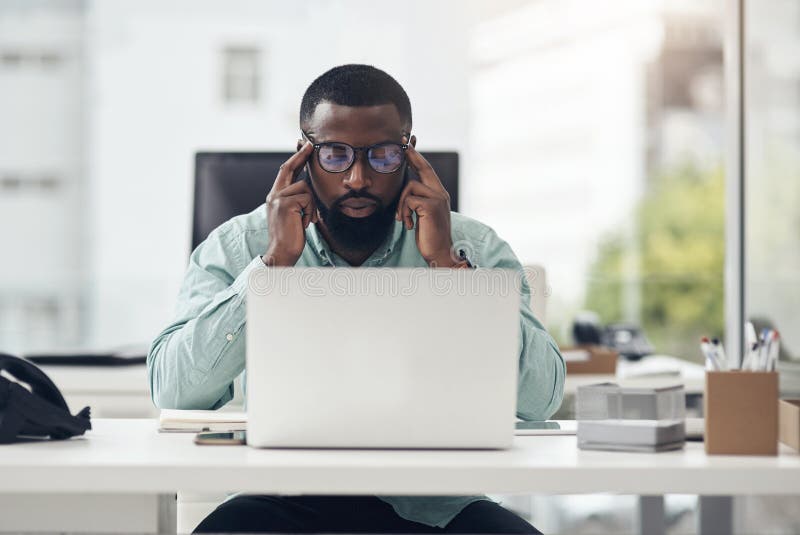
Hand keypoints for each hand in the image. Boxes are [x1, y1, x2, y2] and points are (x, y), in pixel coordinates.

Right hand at [262, 142, 316, 266]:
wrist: (282, 252)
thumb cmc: (291, 237)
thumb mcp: (293, 214)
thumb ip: (297, 200)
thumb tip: (309, 187)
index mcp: (275, 196)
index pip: (285, 172)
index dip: (295, 159)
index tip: (304, 147)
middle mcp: (273, 194)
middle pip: (289, 168)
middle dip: (301, 155)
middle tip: (310, 144)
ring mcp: (278, 198)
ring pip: (306, 188)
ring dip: (312, 206)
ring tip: (307, 220)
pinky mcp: (285, 204)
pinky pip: (308, 199)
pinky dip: (311, 212)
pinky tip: (305, 223)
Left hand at [396, 137, 456, 266]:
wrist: (439, 252)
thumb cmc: (429, 235)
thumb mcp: (422, 214)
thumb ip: (417, 200)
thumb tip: (406, 190)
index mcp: (438, 193)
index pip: (427, 170)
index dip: (417, 157)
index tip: (408, 144)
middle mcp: (440, 192)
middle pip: (424, 167)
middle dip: (412, 155)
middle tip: (403, 144)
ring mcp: (438, 198)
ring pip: (410, 186)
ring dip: (401, 204)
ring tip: (403, 219)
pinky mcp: (431, 206)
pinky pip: (409, 200)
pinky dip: (404, 212)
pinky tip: (408, 225)